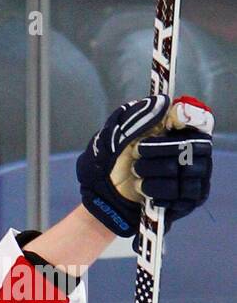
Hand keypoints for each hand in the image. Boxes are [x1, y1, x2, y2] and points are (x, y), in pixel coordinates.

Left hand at [77, 95, 213, 237]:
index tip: (170, 121)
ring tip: (136, 174)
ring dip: (151, 172)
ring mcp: (194, 177)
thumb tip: (161, 102)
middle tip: (136, 153)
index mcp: (178, 131)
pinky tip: (143, 191)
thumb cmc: (110, 163)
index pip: (201, 119)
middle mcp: (192, 152)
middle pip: (190, 145)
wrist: (103, 197)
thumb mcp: (113, 136)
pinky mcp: (188, 200)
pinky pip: (180, 195)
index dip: (189, 118)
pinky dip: (155, 192)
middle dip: (156, 149)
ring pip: (183, 171)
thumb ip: (134, 117)